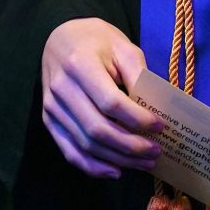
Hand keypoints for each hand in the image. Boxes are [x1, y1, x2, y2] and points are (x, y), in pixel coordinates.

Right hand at [40, 18, 161, 178]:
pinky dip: (93, 167)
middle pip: (97, 129)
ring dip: (118, 159)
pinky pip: (69, 151)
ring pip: (85, 145)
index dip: (137, 119)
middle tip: (156, 151)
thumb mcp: (122, 46)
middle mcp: (61, 88)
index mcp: (81, 64)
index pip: (111, 102)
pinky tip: (116, 171)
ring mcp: (51, 107)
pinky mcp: (49, 120)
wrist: (61, 38)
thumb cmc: (97, 40)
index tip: (160, 126)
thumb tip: (155, 110)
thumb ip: (137, 75)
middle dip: (130, 146)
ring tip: (144, 162)